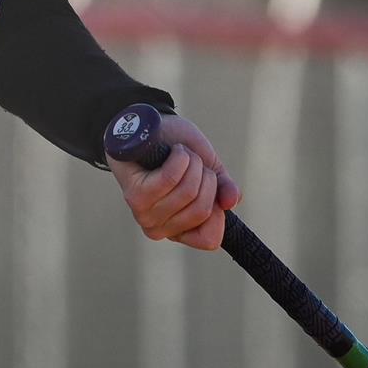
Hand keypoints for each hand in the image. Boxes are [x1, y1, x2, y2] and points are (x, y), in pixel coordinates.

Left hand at [104, 113, 240, 250]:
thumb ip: (223, 188)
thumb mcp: (209, 169)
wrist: (149, 128)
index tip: (208, 187)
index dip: (217, 211)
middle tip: (194, 163)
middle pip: (202, 209)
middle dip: (207, 177)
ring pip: (188, 191)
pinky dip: (180, 157)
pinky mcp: (136, 194)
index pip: (209, 239)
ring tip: (181, 154)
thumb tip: (232, 202)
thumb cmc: (177, 151)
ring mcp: (144, 214)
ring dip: (193, 163)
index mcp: (178, 230)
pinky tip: (174, 150)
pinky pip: (170, 177)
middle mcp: (158, 228)